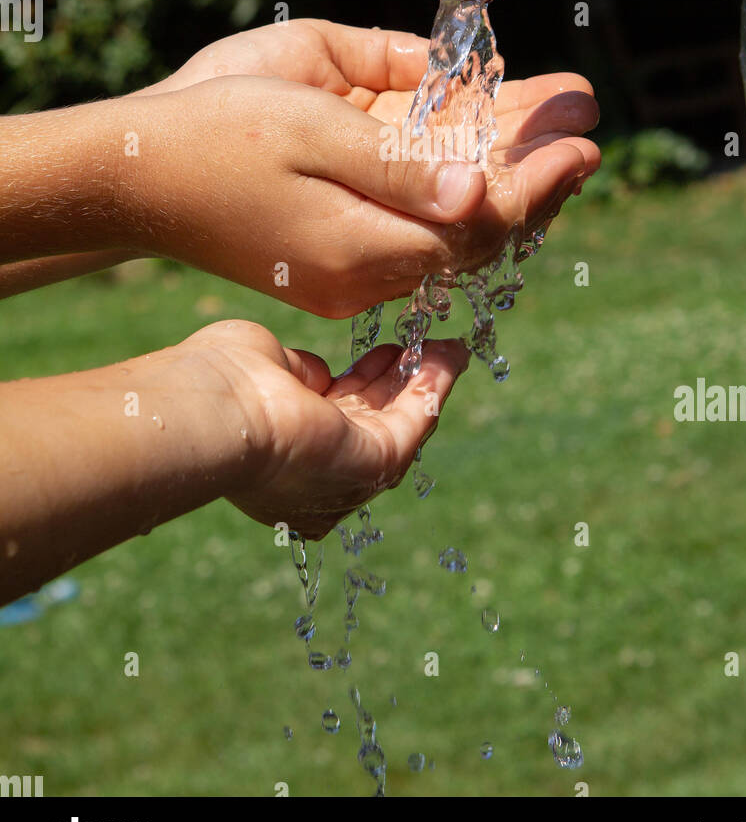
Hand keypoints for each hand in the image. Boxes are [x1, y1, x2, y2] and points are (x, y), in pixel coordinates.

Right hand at [115, 69, 598, 316]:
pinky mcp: (331, 268)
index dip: (541, 181)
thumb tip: (483, 188)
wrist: (136, 178)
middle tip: (587, 137)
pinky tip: (482, 174)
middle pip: (476, 237)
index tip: (589, 139)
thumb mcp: (310, 133)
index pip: (481, 223)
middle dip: (538, 186)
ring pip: (450, 239)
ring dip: (504, 193)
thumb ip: (399, 167)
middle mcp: (364, 277)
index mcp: (363, 248)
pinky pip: (418, 238)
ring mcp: (347, 279)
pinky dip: (458, 203)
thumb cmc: (216, 137)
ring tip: (554, 151)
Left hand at [189, 320, 469, 538]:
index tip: (379, 352)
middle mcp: (315, 476)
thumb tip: (320, 376)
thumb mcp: (263, 364)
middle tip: (421, 345)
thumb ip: (297, 373)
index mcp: (280, 454)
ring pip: (400, 422)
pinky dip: (436, 386)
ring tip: (448, 344)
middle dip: (399, 382)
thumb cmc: (223, 379)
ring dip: (426, 381)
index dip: (362, 384)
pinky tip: (451, 354)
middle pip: (372, 422)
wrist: (219, 406)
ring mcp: (345, 478)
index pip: (333, 418)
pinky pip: (415, 422)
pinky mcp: (373, 467)